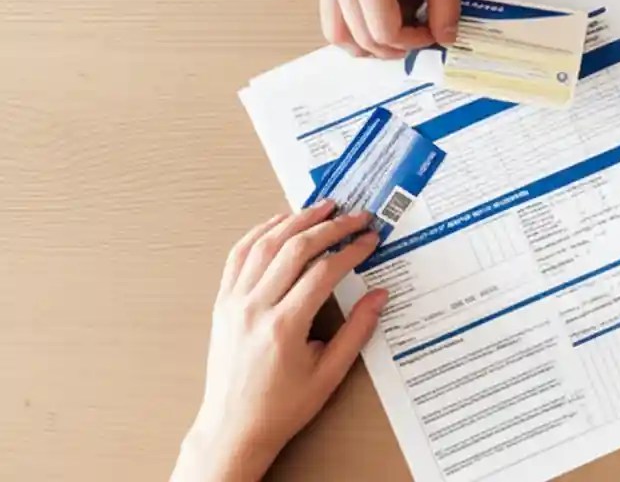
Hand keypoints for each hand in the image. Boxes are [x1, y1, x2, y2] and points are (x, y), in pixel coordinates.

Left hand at [171, 202, 387, 481]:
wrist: (234, 427)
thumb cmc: (281, 407)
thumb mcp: (329, 374)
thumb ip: (357, 331)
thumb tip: (379, 296)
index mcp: (284, 327)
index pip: (323, 271)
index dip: (351, 250)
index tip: (370, 240)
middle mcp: (255, 308)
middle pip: (295, 248)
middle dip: (330, 226)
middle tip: (355, 217)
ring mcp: (234, 302)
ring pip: (265, 244)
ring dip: (296, 220)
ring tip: (322, 207)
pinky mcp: (223, 302)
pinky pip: (239, 255)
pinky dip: (260, 232)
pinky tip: (280, 223)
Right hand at [317, 0, 460, 58]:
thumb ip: (446, 1)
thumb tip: (446, 38)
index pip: (384, 33)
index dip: (414, 41)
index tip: (434, 31)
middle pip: (360, 40)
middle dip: (394, 46)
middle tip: (421, 34)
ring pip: (337, 35)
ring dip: (368, 44)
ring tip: (399, 33)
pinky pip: (333, 16)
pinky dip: (355, 27)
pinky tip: (383, 14)